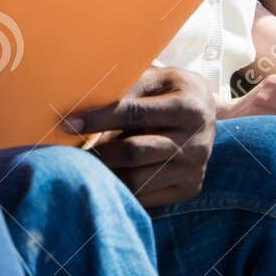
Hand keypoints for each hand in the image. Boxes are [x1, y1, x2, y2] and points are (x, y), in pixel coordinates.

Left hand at [65, 67, 215, 207]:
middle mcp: (195, 142)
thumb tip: (85, 108)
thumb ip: (127, 89)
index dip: (98, 118)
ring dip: (105, 174)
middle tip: (69, 152)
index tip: (68, 123)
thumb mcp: (156, 78)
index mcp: (187, 107)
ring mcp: (193, 170)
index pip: (134, 113)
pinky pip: (145, 197)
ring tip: (83, 167)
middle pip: (134, 152)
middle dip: (97, 152)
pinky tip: (105, 179)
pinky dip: (120, 190)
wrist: (207, 112)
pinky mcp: (189, 190)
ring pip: (137, 180)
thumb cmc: (171, 90)